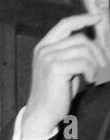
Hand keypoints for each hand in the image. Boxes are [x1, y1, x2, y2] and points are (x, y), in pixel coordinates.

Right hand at [20, 13, 109, 139]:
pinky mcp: (55, 68)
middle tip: (102, 63)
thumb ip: (72, 51)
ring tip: (93, 75)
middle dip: (96, 50)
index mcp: (43, 48)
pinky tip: (88, 81)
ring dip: (94, 63)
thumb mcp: (63, 67)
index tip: (97, 19)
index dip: (82, 19)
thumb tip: (94, 40)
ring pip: (84, 49)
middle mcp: (44, 51)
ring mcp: (48, 58)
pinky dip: (91, 71)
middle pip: (80, 38)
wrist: (42, 115)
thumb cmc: (54, 94)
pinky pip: (83, 62)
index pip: (65, 24)